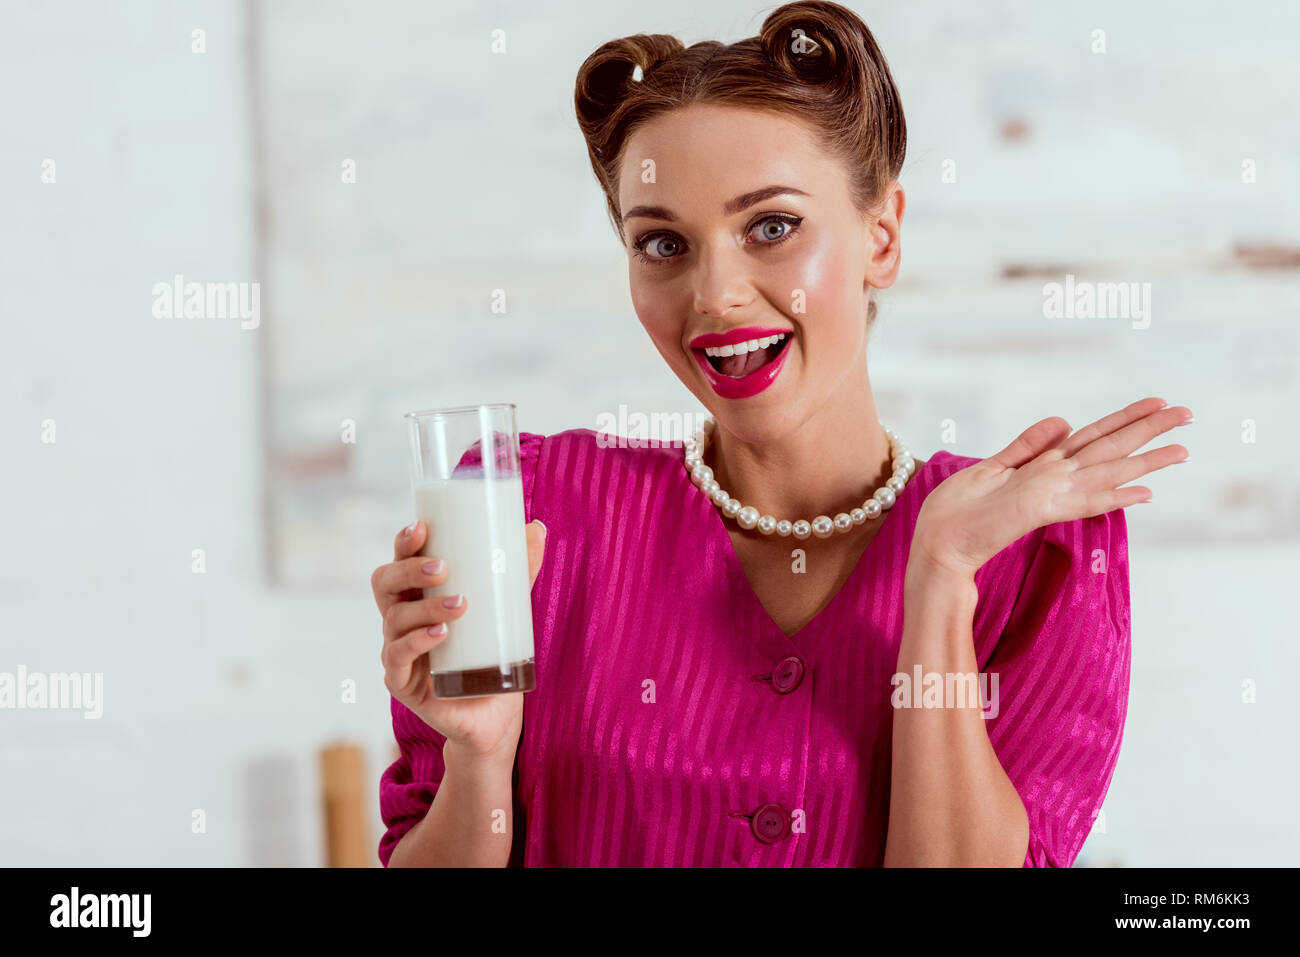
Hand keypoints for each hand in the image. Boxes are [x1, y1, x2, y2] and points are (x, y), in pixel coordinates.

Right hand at [371, 518, 547, 760]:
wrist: (493, 713)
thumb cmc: (492, 654)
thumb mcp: (507, 609)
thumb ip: (519, 571)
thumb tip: (536, 528)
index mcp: (417, 596)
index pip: (399, 561)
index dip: (404, 542)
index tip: (422, 526)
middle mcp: (400, 619)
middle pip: (384, 583)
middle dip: (409, 569)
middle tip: (444, 567)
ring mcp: (396, 650)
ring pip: (394, 618)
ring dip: (426, 607)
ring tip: (461, 604)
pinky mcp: (401, 683)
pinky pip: (396, 657)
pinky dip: (417, 642)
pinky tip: (441, 635)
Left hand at [909, 397, 1190, 579]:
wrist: (938, 546)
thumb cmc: (960, 512)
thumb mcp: (992, 467)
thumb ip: (1028, 445)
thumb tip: (1064, 420)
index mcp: (1044, 466)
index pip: (1094, 436)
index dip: (1126, 418)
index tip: (1159, 402)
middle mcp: (1053, 479)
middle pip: (1109, 448)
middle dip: (1148, 430)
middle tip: (1188, 413)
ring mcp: (1049, 495)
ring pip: (1106, 472)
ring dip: (1145, 461)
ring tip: (1182, 449)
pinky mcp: (1037, 510)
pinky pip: (1081, 501)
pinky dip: (1112, 498)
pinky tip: (1143, 494)